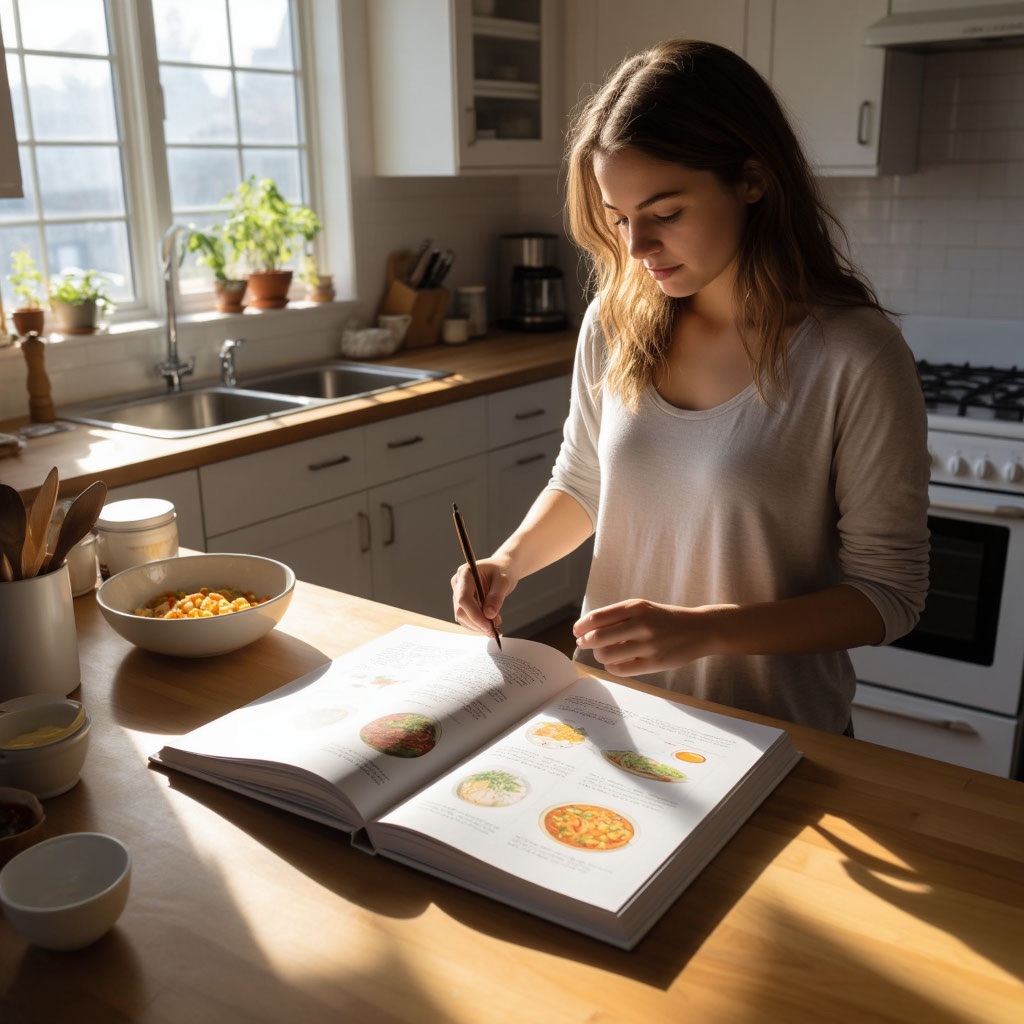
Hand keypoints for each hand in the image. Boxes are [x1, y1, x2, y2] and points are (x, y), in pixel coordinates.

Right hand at [451, 557, 516, 636]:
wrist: (503, 568)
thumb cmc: (503, 570)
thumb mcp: (504, 581)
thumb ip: (496, 597)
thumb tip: (489, 615)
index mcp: (465, 573)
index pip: (464, 598)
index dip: (475, 615)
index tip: (489, 626)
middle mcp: (458, 583)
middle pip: (461, 610)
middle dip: (477, 623)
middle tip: (495, 629)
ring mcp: (458, 593)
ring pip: (462, 617)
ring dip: (478, 626)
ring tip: (495, 626)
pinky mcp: (462, 602)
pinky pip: (466, 618)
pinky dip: (478, 624)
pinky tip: (490, 624)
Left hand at [573, 599, 709, 675]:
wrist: (700, 629)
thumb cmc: (665, 619)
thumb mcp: (643, 608)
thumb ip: (618, 615)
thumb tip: (587, 628)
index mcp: (636, 607)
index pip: (597, 618)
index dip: (581, 627)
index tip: (577, 632)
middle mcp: (641, 624)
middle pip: (597, 638)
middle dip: (585, 642)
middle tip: (584, 644)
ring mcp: (648, 644)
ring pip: (607, 655)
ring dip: (598, 656)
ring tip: (603, 653)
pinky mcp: (655, 662)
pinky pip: (621, 669)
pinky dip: (612, 668)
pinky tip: (615, 663)